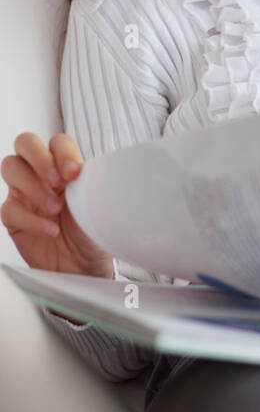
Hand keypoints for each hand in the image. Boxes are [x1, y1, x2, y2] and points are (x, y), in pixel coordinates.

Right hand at [1, 132, 113, 278]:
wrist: (84, 269)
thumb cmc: (92, 234)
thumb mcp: (98, 207)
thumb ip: (90, 185)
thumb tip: (85, 171)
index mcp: (65, 166)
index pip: (57, 142)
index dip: (63, 152)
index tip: (75, 172)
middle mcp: (42, 174)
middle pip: (25, 143)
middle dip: (40, 158)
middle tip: (57, 181)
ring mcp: (25, 193)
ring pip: (10, 167)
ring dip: (33, 186)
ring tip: (55, 208)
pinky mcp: (14, 218)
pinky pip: (10, 209)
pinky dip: (31, 220)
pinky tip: (50, 231)